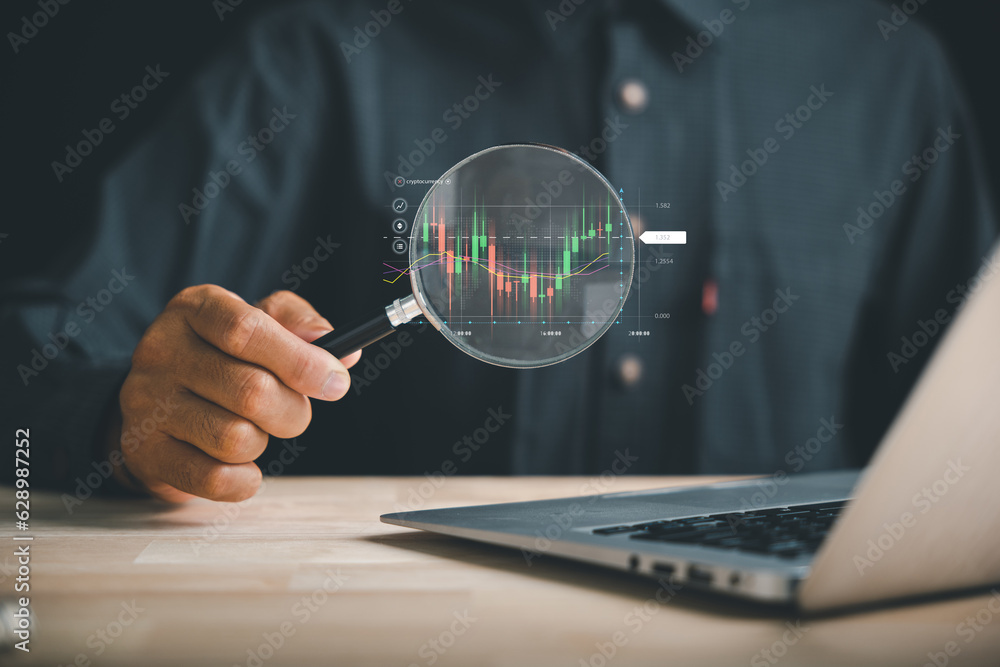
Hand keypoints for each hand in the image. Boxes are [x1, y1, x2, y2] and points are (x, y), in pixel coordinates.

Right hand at [112, 286, 359, 501]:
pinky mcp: (145, 452)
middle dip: (293, 409)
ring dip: (262, 442)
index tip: (336, 382)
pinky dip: (243, 479)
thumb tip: (344, 352)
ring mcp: (147, 403)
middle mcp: (161, 351)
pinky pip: (215, 479)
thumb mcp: (258, 322)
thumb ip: (300, 326)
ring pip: (235, 438)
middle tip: (295, 410)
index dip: (300, 360)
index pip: (248, 330)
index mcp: (194, 308)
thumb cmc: (222, 356)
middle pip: (251, 390)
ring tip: (252, 429)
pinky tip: (241, 464)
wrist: (156, 401)